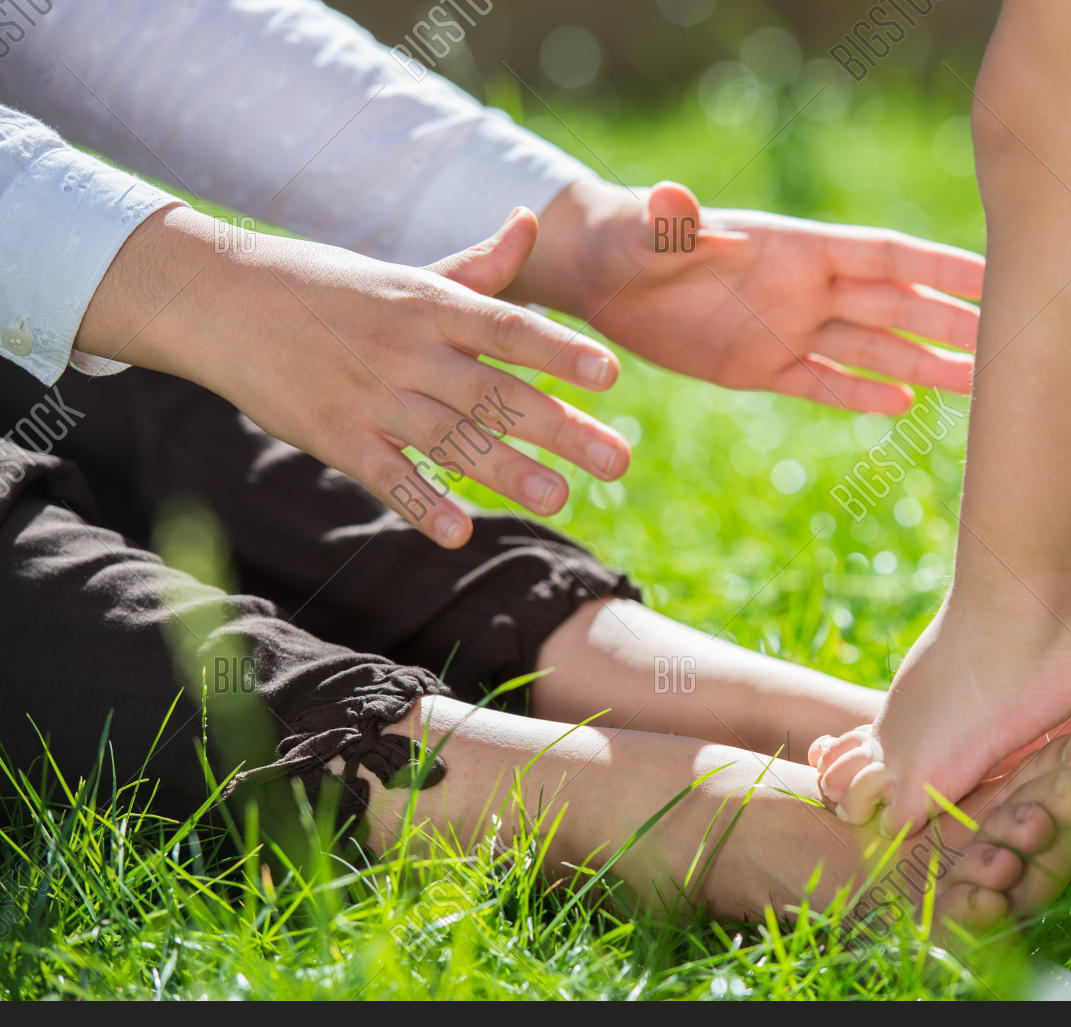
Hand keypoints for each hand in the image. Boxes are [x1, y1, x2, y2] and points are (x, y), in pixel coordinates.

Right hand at [78, 205, 631, 547]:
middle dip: (561, 429)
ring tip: (559, 499)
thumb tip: (531, 220)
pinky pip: (385, 476)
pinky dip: (420, 505)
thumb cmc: (332, 287)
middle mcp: (409, 349)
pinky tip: (459, 534)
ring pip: (450, 439)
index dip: (561, 352)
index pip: (510, 328)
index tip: (611, 376)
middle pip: (496, 394)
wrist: (224, 299)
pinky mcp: (335, 436)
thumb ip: (479, 265)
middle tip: (617, 463)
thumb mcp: (409, 273)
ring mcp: (372, 395)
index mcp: (432, 304)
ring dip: (506, 472)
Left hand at [514, 179, 984, 414]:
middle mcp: (803, 288)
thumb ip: (672, 225)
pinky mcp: (761, 365)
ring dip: (924, 363)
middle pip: (895, 305)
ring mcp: (787, 327)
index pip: (884, 256)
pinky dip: (861, 394)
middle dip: (953, 320)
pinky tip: (903, 405)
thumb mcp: (646, 233)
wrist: (600, 278)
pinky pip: (824, 381)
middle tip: (1013, 340)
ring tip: (980, 382)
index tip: (998, 274)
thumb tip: (673, 200)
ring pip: (872, 347)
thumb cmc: (624, 241)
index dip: (941, 266)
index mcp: (793, 250)